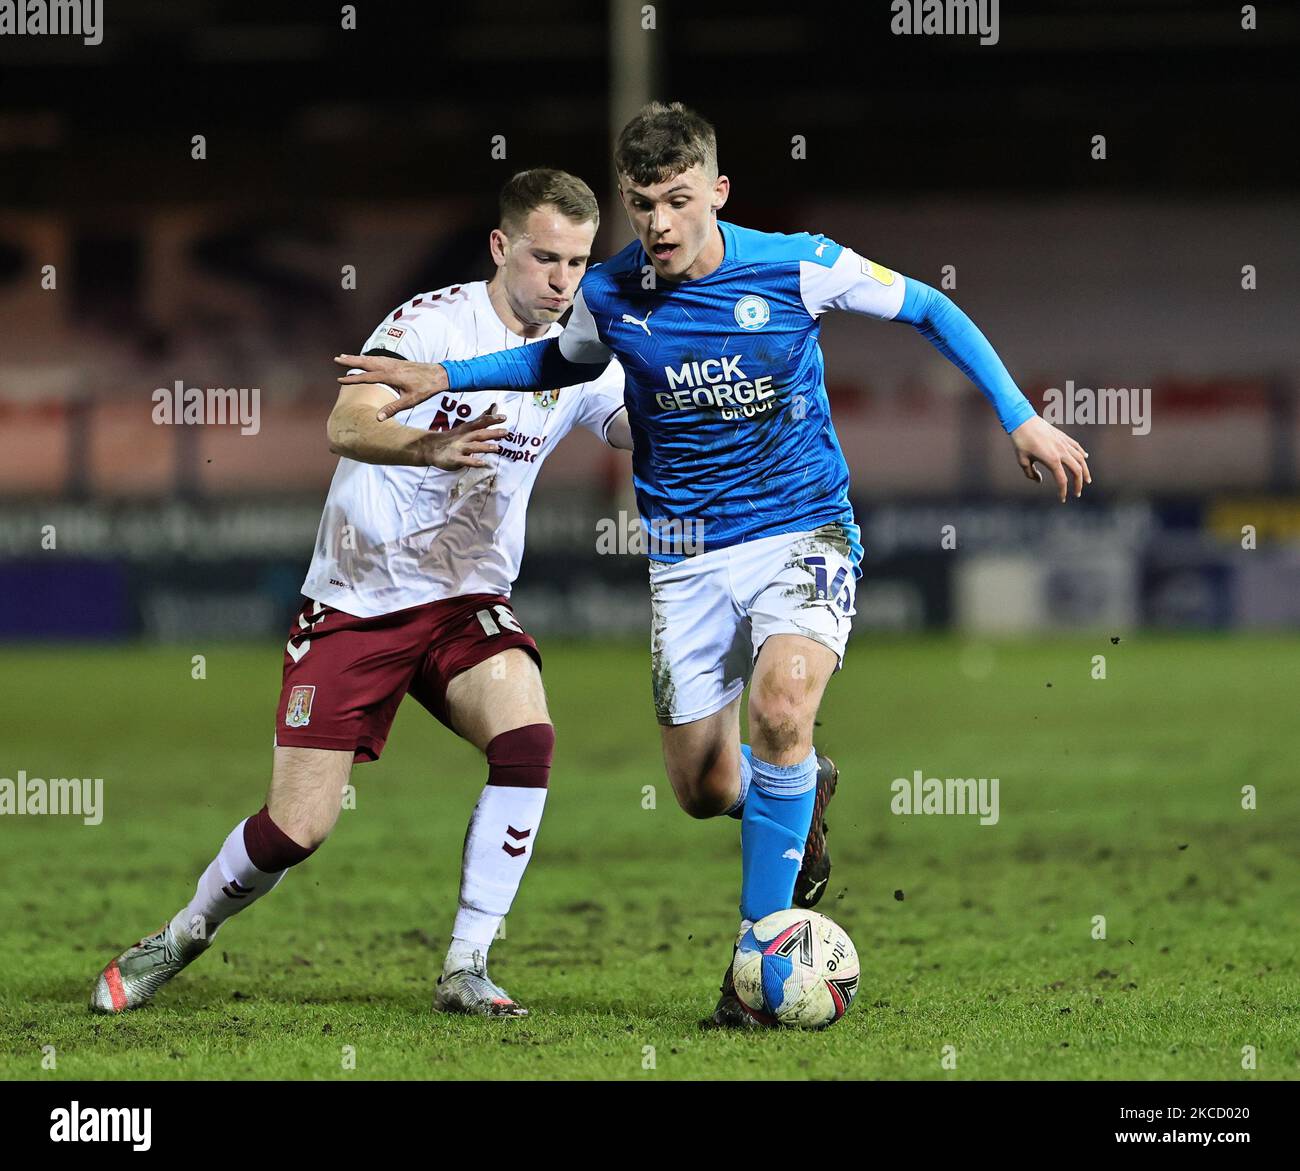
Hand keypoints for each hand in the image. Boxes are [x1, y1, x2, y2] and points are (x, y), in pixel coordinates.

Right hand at [334, 354, 448, 419]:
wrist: (440, 375)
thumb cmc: (426, 389)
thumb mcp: (410, 401)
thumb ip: (393, 408)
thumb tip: (378, 418)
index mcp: (391, 376)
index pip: (367, 377)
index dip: (353, 379)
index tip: (339, 379)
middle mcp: (390, 366)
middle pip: (366, 362)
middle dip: (350, 361)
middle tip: (336, 358)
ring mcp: (394, 362)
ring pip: (372, 358)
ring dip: (357, 357)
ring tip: (345, 356)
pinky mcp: (398, 362)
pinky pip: (379, 358)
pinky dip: (369, 358)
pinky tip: (365, 359)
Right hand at [414, 407, 507, 470]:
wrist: (431, 447)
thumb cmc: (454, 437)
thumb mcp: (467, 426)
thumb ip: (483, 418)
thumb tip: (495, 406)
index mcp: (468, 429)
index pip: (481, 422)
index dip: (492, 419)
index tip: (504, 417)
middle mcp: (464, 437)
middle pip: (479, 434)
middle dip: (492, 433)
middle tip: (506, 432)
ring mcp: (459, 448)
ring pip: (473, 447)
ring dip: (485, 447)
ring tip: (498, 448)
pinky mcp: (455, 459)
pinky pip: (465, 461)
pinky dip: (474, 462)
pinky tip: (484, 463)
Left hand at [1009, 415, 1091, 501]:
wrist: (1022, 420)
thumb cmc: (1021, 441)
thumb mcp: (1023, 461)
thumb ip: (1031, 474)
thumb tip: (1040, 480)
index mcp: (1052, 460)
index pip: (1062, 480)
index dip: (1063, 491)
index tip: (1062, 499)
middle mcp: (1062, 452)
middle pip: (1077, 471)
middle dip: (1078, 484)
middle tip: (1078, 493)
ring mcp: (1064, 443)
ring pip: (1080, 459)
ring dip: (1085, 471)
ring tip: (1087, 480)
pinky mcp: (1063, 437)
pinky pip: (1076, 447)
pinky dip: (1082, 454)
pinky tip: (1085, 458)